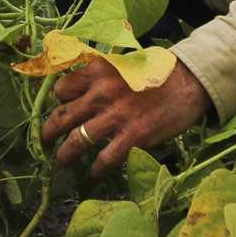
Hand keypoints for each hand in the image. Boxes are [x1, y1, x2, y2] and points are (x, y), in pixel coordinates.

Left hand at [40, 58, 213, 177]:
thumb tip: (84, 87)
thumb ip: (102, 74)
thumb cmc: (158, 71)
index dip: (61, 100)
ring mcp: (116, 116)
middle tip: (45, 140)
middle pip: (62, 116)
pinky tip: (93, 174)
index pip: (63, 89)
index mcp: (98, 71)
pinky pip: (105, 158)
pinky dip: (96, 169)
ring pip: (77, 140)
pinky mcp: (133, 135)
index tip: (64, 108)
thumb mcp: (124, 62)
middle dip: (49, 132)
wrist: (190, 82)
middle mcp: (101, 93)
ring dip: (64, 155)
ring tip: (60, 163)